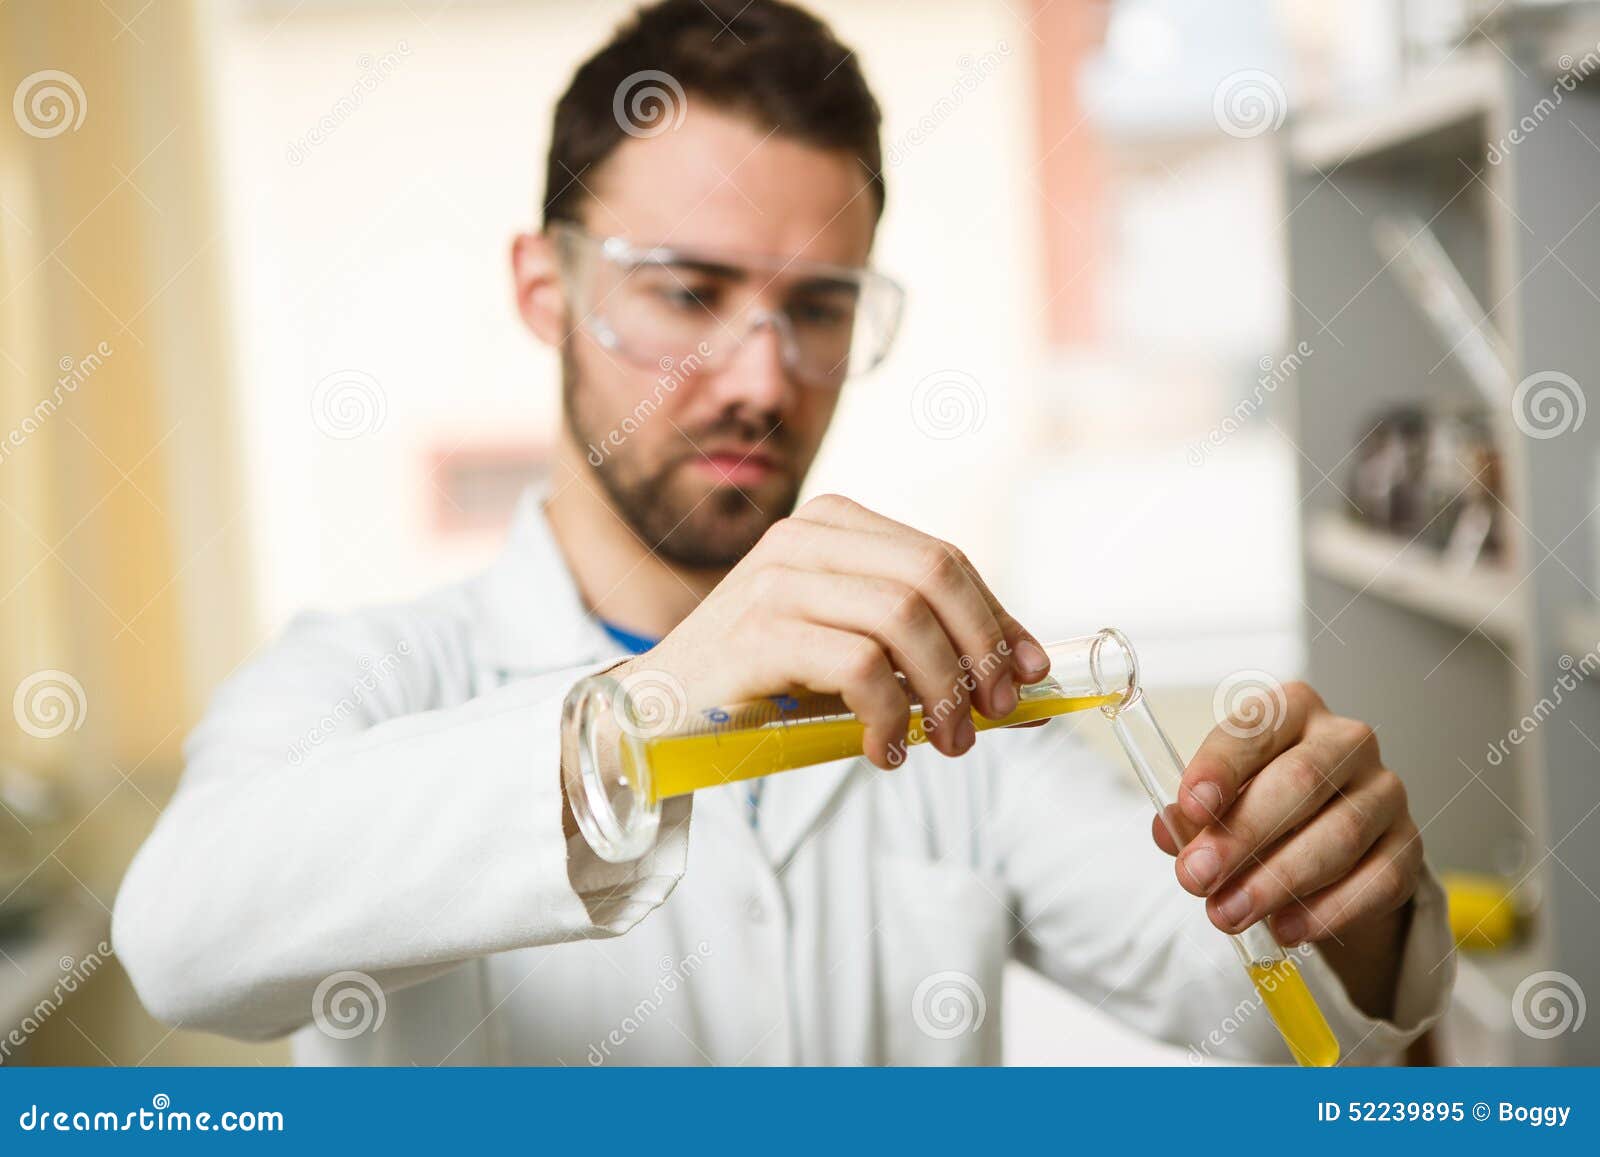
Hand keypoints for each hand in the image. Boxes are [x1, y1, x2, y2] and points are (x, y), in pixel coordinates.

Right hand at [612, 494, 1049, 767]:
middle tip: (993, 716)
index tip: (1032, 674)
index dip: (998, 616)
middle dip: (982, 649)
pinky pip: (858, 666)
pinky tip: (884, 749)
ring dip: (943, 691)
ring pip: (904, 617)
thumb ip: (923, 656)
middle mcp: (803, 536)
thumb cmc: (759, 689)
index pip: (943, 558)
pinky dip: (890, 716)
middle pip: (935, 574)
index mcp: (832, 525)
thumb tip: (1027, 687)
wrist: (653, 719)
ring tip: (945, 743)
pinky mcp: (755, 632)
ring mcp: (775, 579)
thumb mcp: (850, 657)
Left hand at [1153, 682, 1422, 1007]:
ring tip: (1228, 914)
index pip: (1256, 728)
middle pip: (1300, 781)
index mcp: (1292, 710)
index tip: (1190, 807)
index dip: (1220, 767)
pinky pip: (1377, 880)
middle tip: (1196, 878)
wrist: (1325, 846)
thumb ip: (1193, 813)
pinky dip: (1328, 910)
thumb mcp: (1219, 800)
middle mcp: (1347, 740)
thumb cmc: (1260, 806)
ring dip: (1277, 881)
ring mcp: (1385, 792)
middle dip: (1242, 835)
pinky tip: (1286, 929)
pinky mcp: (1408, 845)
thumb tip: (1170, 833)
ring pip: (1340, 834)